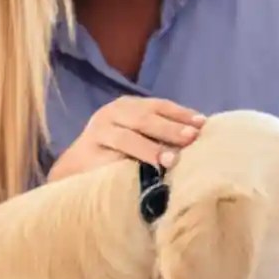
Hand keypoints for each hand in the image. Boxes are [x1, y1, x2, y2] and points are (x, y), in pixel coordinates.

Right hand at [47, 97, 206, 181]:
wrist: (76, 171)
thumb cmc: (117, 155)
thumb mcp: (140, 138)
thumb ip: (162, 135)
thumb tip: (200, 138)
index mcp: (129, 106)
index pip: (159, 106)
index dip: (181, 114)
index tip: (202, 124)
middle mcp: (112, 114)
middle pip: (144, 118)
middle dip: (170, 128)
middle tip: (191, 138)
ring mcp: (98, 132)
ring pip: (126, 137)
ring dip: (150, 149)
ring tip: (171, 160)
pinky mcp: (86, 154)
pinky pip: (108, 159)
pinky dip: (127, 164)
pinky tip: (142, 173)